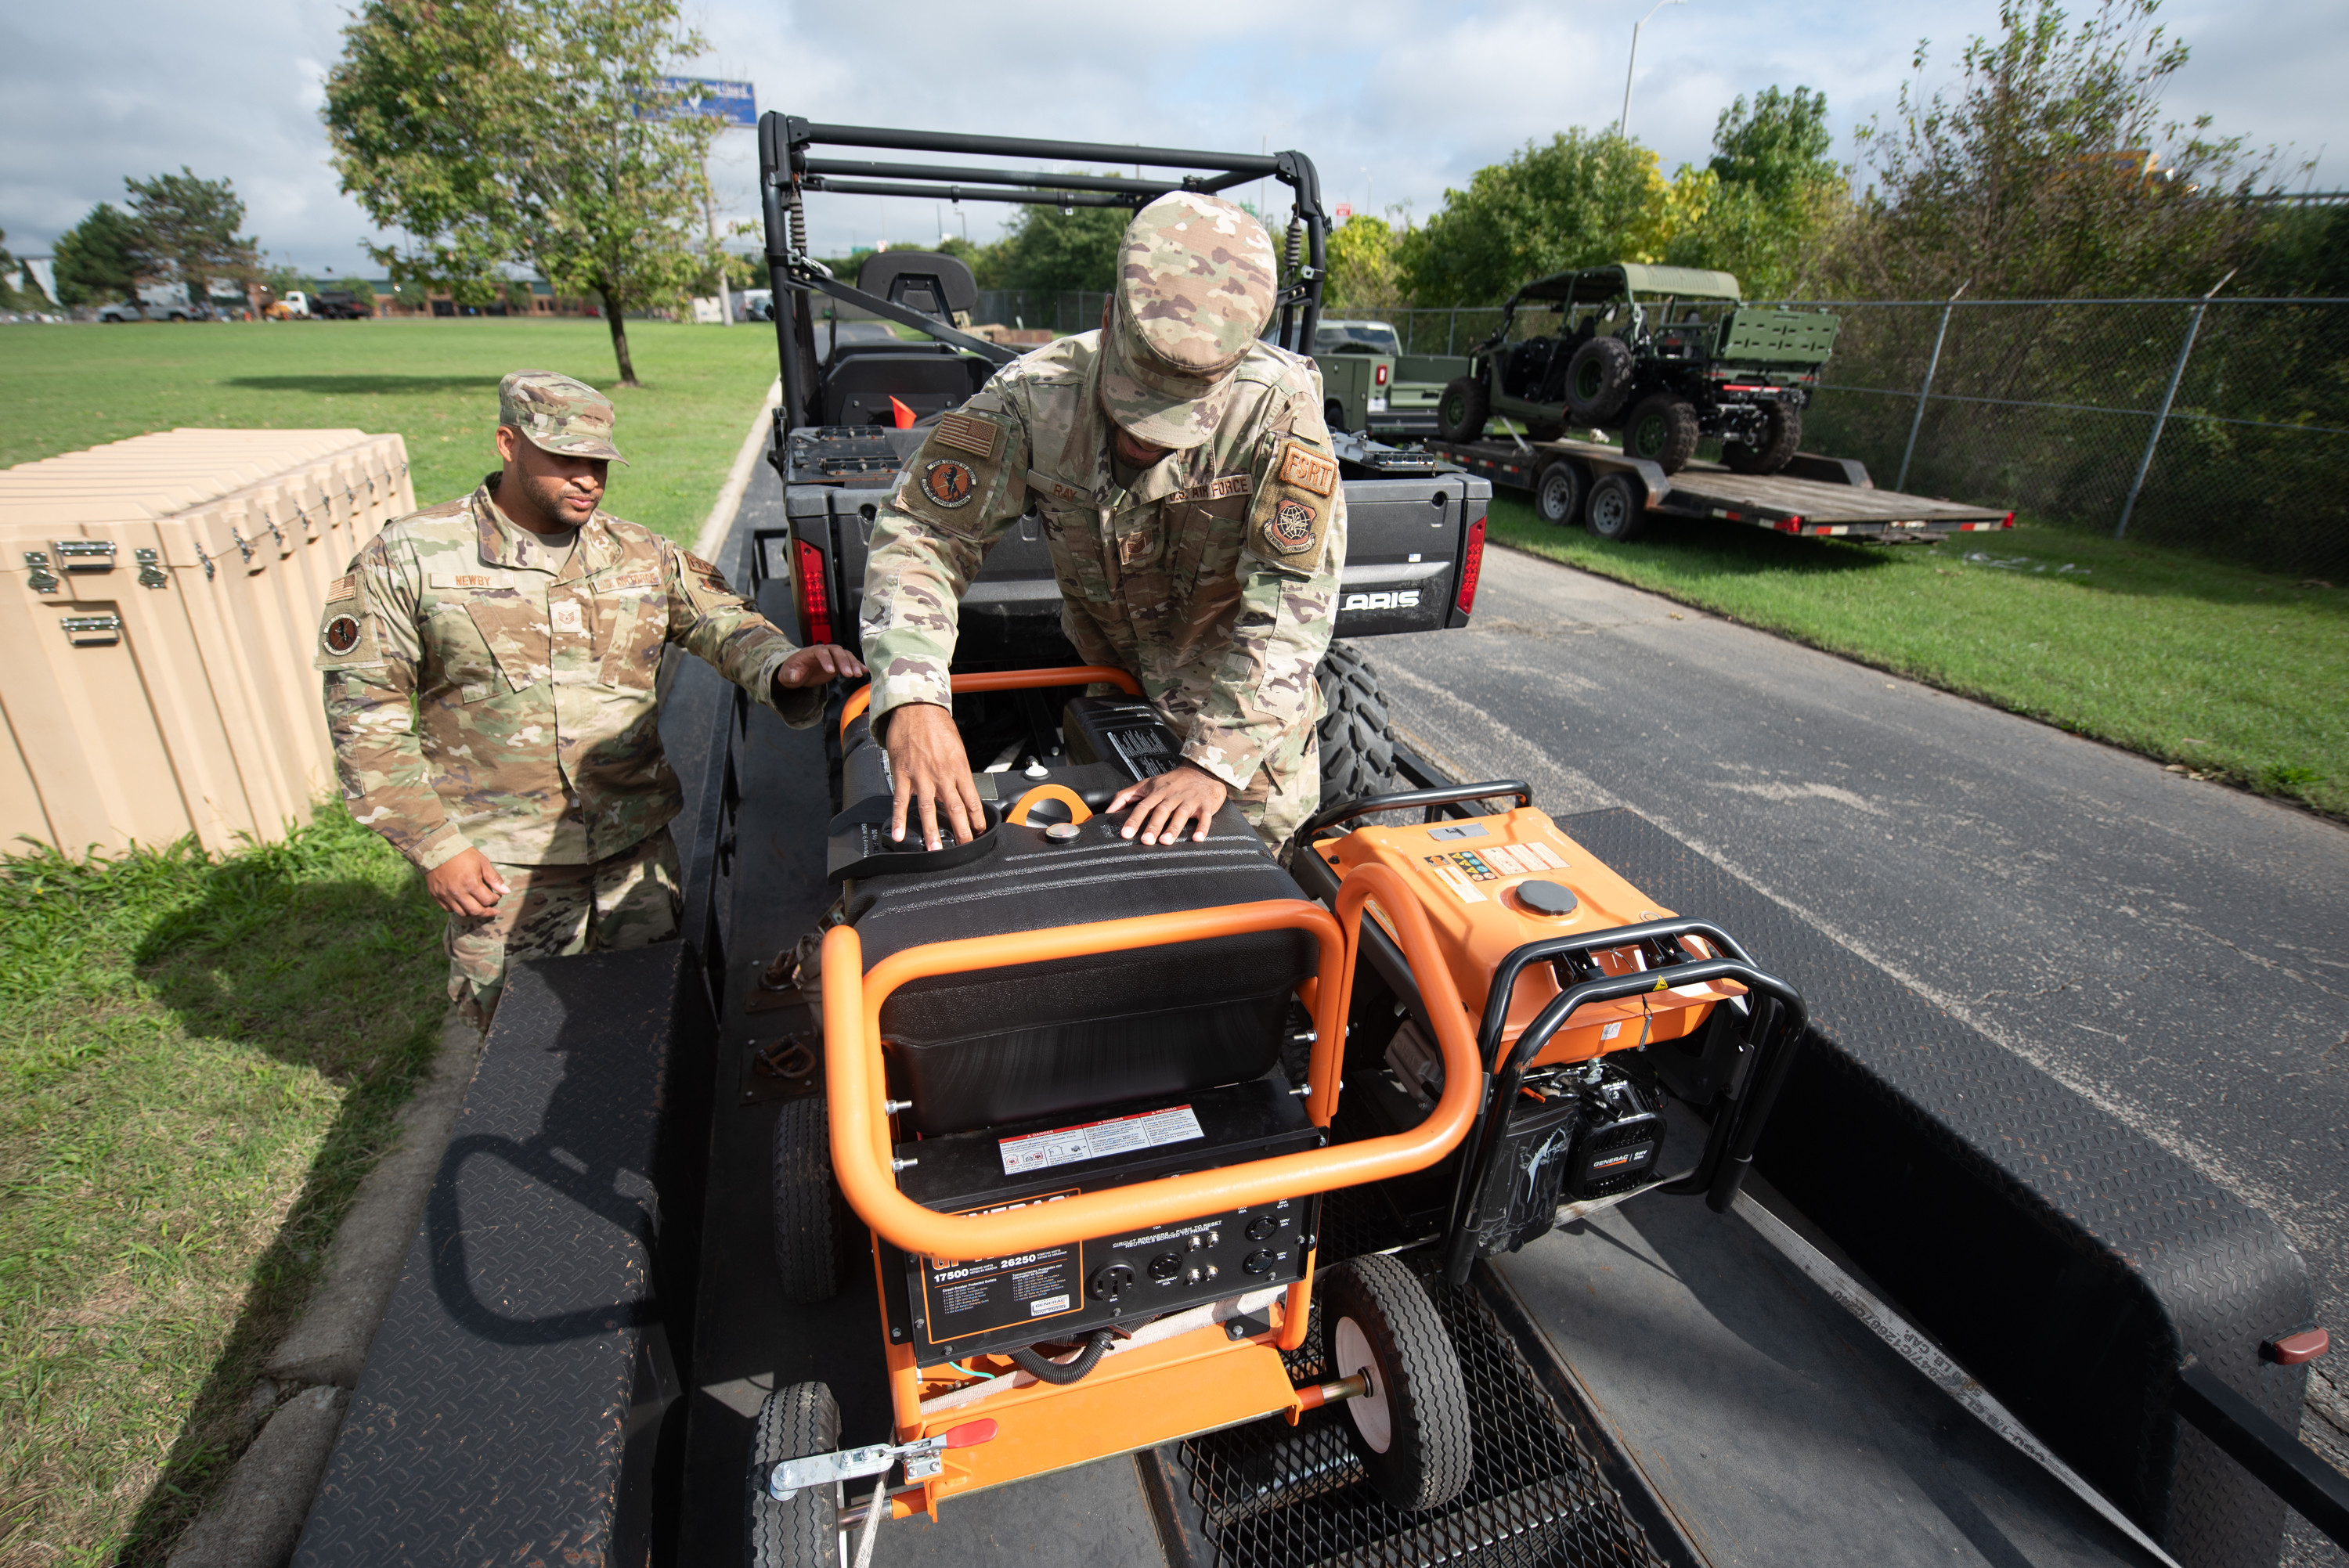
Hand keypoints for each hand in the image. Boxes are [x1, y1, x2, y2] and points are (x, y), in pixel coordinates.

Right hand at [425, 848, 509, 917]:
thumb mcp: (482, 862)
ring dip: (473, 912)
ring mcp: (445, 895)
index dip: (495, 899)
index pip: (487, 900)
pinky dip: (458, 909)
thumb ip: (494, 878)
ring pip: (462, 913)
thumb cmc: (462, 853)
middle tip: (494, 911)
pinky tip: (464, 904)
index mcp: (470, 882)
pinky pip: (449, 909)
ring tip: (479, 907)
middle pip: (476, 911)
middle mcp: (457, 892)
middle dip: (487, 912)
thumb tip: (506, 891)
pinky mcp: (436, 895)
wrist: (436, 848)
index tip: (497, 896)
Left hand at [775, 643, 865, 691]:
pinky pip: (850, 662)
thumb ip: (790, 675)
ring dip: (853, 664)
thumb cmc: (792, 671)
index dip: (826, 660)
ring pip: (845, 655)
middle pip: (836, 652)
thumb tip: (794, 676)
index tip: (831, 671)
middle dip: (844, 662)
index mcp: (811, 652)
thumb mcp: (787, 675)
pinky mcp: (839, 663)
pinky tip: (865, 671)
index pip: (820, 652)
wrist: (798, 672)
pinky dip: (858, 665)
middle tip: (850, 674)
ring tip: (859, 674)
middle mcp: (824, 651)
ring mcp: (832, 656)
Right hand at [882, 702, 981, 849]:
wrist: (916, 708)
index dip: (978, 820)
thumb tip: (962, 790)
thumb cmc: (937, 725)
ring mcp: (922, 776)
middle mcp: (942, 774)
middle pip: (955, 809)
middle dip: (961, 833)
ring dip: (932, 832)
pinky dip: (899, 819)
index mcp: (959, 768)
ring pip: (928, 810)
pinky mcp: (903, 774)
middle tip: (964, 848)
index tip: (980, 833)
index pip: (972, 800)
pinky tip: (899, 834)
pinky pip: (900, 800)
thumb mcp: (957, 748)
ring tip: (935, 850)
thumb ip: (958, 771)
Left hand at [1108, 764, 1227, 844]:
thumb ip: (1126, 796)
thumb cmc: (1172, 781)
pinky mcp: (1205, 805)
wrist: (1202, 771)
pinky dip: (1202, 827)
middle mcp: (1172, 796)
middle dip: (1153, 826)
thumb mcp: (1147, 784)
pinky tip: (1197, 838)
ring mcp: (1190, 800)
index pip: (1143, 806)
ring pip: (1181, 814)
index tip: (1126, 833)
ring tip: (1166, 841)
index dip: (1134, 820)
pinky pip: (1204, 817)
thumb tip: (1109, 811)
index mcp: (1157, 792)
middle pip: (1161, 811)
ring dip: (1174, 828)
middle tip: (1146, 841)